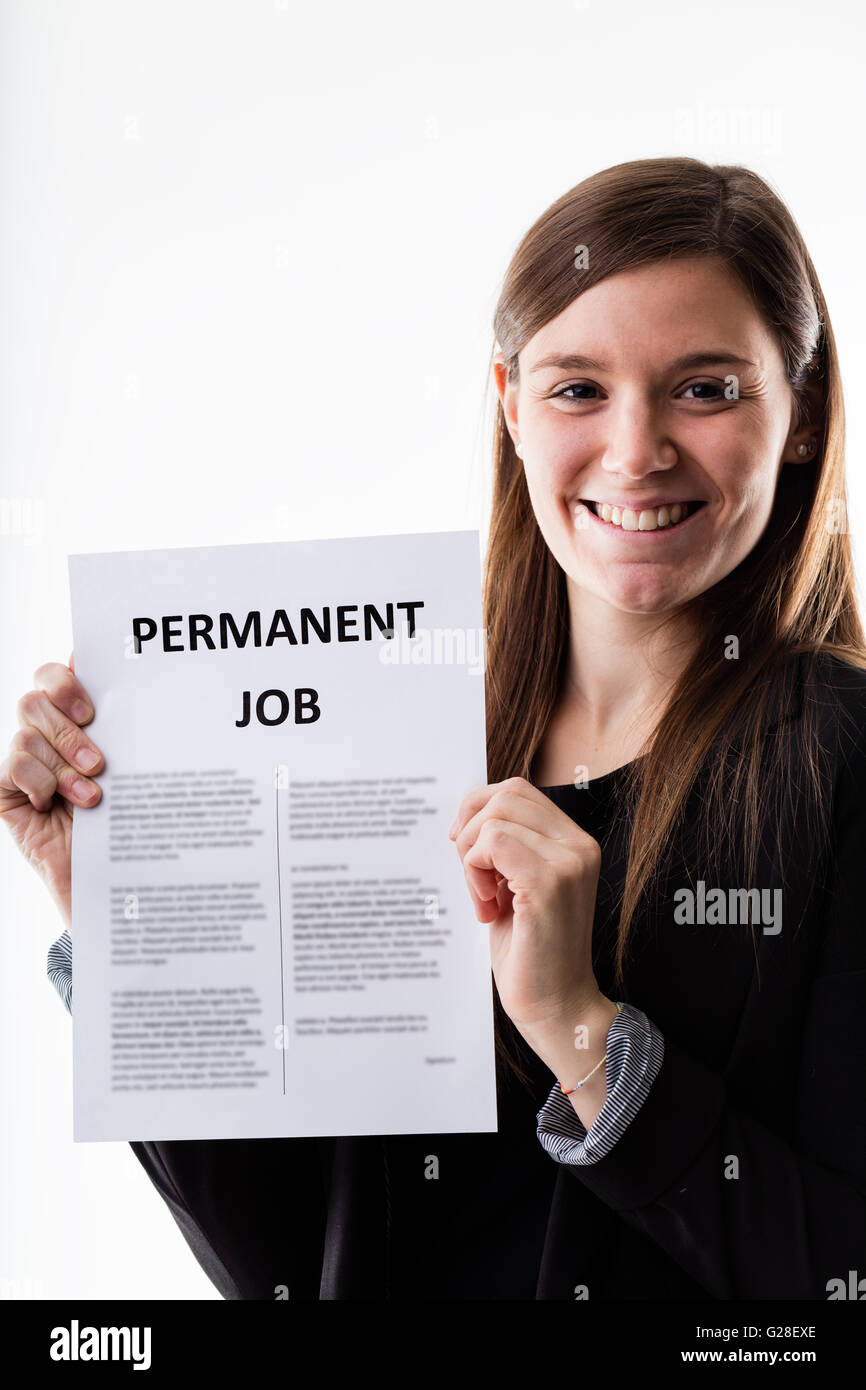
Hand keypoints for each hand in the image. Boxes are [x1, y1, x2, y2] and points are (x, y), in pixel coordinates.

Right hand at [0, 651, 103, 929]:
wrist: (109, 880)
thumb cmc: (125, 823)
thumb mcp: (128, 772)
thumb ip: (120, 732)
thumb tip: (131, 685)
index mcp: (73, 721)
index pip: (54, 675)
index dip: (66, 679)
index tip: (93, 706)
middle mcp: (43, 736)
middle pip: (35, 698)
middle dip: (68, 727)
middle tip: (99, 761)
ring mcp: (21, 762)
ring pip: (26, 731)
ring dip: (62, 763)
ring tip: (91, 795)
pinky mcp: (5, 790)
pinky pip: (13, 764)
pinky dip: (40, 782)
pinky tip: (56, 805)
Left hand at [449, 776, 603, 1035]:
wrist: (555, 1005)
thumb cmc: (531, 949)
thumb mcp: (517, 884)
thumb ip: (507, 846)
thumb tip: (467, 813)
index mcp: (575, 842)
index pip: (517, 791)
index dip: (479, 809)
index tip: (464, 847)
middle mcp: (579, 846)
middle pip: (505, 795)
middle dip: (471, 830)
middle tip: (473, 876)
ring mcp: (568, 862)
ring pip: (495, 818)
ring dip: (472, 857)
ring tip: (484, 896)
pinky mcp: (549, 883)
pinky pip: (494, 843)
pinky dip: (475, 871)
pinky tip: (487, 907)